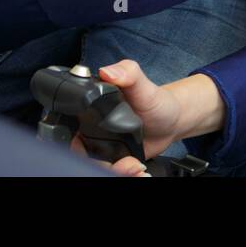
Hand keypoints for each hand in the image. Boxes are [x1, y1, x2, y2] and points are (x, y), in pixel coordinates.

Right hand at [73, 60, 224, 176]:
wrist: (173, 119)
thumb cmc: (155, 100)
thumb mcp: (142, 85)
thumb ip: (128, 72)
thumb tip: (107, 71)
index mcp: (89, 112)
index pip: (71, 132)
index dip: (81, 146)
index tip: (100, 148)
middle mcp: (91, 132)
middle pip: (82, 156)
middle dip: (101, 165)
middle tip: (127, 164)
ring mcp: (103, 148)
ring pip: (96, 167)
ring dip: (116, 172)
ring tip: (136, 168)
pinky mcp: (115, 161)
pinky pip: (111, 172)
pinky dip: (124, 175)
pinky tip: (139, 171)